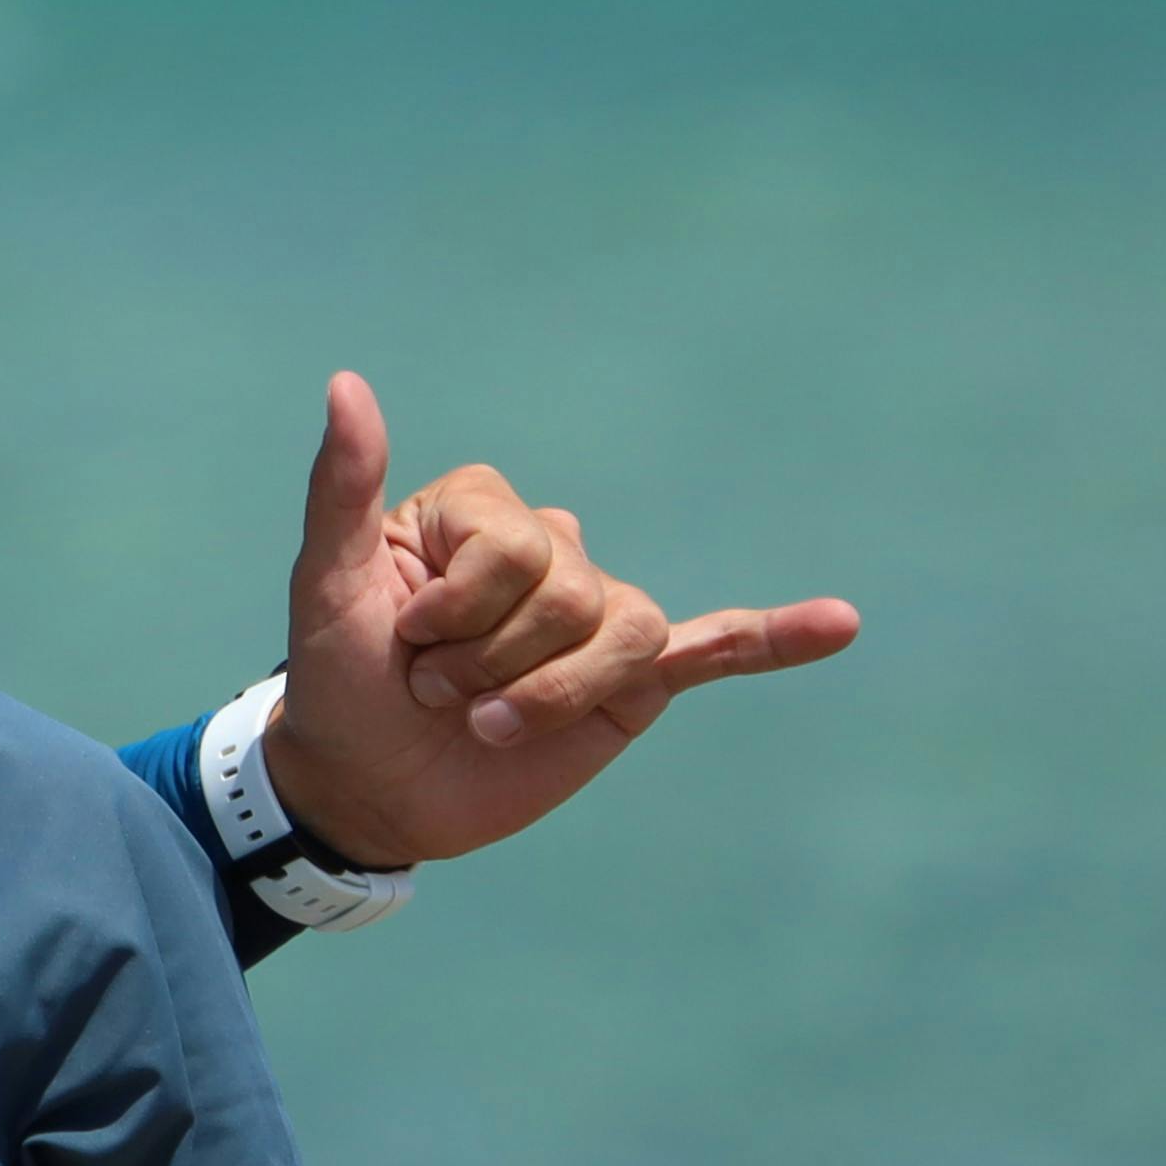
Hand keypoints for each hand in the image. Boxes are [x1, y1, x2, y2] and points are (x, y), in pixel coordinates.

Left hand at [259, 373, 861, 869]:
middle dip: (489, 661)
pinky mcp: (631, 684)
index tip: (401, 639)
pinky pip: (716, 650)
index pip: (518, 546)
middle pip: (571, 593)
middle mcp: (549, 553)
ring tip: (488, 721)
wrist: (366, 782)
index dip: (455, 609)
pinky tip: (839, 623)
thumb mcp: (327, 580)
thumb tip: (347, 384)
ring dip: (548, 694)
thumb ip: (344, 485)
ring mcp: (596, 618)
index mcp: (482, 513)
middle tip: (437, 690)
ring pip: (626, 633)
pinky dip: (776, 638)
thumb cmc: (337, 675)